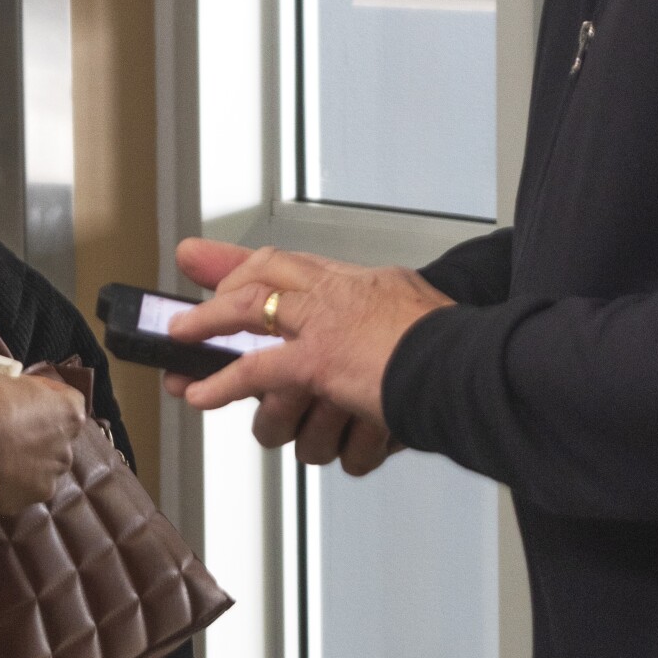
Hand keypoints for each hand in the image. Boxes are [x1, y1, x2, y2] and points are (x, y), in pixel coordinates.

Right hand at [0, 372, 86, 515]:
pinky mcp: (27, 500)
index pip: (72, 401)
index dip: (50, 396)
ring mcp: (48, 478)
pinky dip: (12, 482)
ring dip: (27, 461)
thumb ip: (27, 393)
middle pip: (57, 439)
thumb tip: (26, 399)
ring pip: (42, 467)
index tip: (30, 396)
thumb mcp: (7, 382)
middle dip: (39, 433)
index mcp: (67, 414)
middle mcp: (66, 448)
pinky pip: (23, 487)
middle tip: (10, 428)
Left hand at [160, 237, 449, 453]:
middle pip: (265, 273)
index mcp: (364, 282)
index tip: (218, 272)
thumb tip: (383, 333)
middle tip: (188, 312)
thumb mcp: (420, 320)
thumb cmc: (460, 350)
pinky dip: (223, 382)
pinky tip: (199, 394)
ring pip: (249, 313)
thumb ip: (391, 322)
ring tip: (183, 356)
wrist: (475, 366)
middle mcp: (340, 291)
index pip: (296, 263)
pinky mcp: (319, 360)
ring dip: (213, 337)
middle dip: (222, 289)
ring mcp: (326, 321)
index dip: (251, 268)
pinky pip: (257, 371)